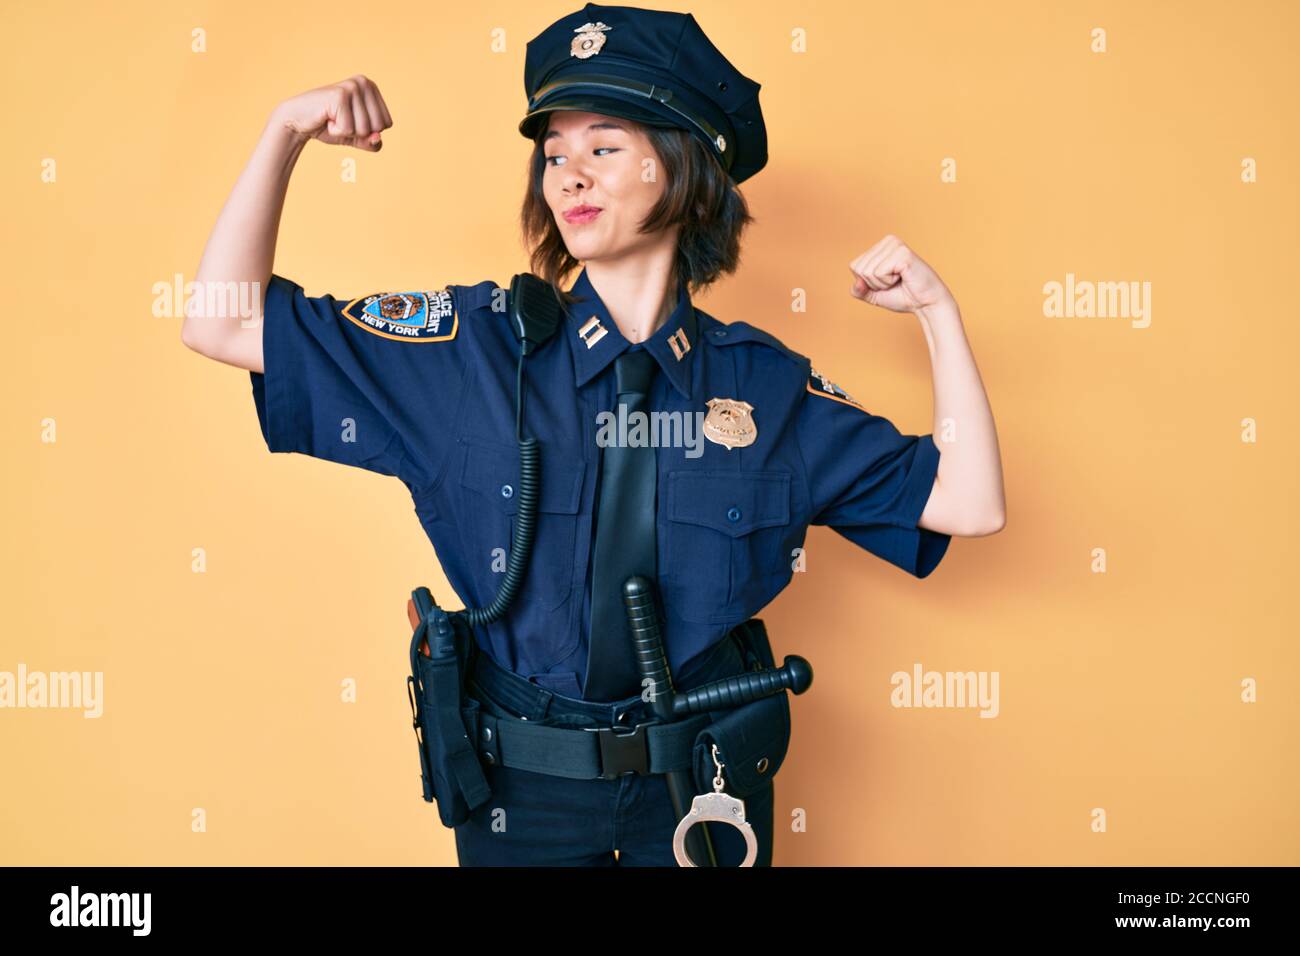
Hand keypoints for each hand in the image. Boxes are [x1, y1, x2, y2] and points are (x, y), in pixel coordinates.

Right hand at [272, 75, 392, 150]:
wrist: (297, 121)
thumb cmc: (328, 126)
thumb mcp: (356, 137)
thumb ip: (372, 142)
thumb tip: (377, 138)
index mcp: (372, 88)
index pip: (387, 124)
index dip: (367, 131)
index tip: (349, 120)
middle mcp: (364, 82)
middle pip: (378, 127)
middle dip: (358, 132)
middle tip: (339, 120)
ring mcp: (352, 87)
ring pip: (364, 129)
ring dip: (345, 132)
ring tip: (332, 119)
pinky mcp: (339, 96)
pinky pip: (348, 129)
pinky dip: (336, 131)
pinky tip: (326, 119)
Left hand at [849, 235, 954, 314]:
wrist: (925, 304)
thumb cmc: (902, 296)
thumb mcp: (873, 294)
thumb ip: (859, 290)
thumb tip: (856, 283)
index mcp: (880, 246)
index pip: (854, 266)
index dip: (866, 282)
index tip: (886, 282)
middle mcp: (888, 241)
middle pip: (860, 268)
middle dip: (874, 284)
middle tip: (894, 283)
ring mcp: (896, 245)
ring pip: (868, 271)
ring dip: (882, 284)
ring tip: (899, 280)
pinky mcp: (902, 253)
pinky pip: (879, 273)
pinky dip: (889, 282)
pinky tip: (903, 277)